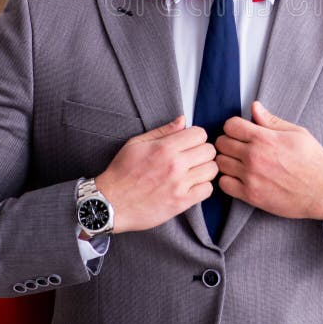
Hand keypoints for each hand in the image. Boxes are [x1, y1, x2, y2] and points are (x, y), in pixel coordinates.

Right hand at [95, 116, 217, 232]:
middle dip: (203, 151)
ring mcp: (179, 185)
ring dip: (205, 169)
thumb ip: (163, 131)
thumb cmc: (121, 173)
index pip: (200, 133)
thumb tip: (182, 120)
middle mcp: (175, 165)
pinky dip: (203, 187)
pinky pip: (207, 190)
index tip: (190, 142)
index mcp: (164, 148)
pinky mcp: (181, 203)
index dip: (196, 136)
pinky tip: (192, 185)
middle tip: (192, 157)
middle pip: (209, 151)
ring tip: (194, 171)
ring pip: (212, 170)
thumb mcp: (136, 143)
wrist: (110, 203)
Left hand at [215, 101, 322, 221]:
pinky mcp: (251, 195)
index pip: (230, 125)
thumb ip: (270, 120)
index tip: (241, 132)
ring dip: (227, 161)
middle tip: (238, 147)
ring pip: (220, 164)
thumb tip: (254, 107)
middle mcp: (253, 157)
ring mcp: (250, 177)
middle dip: (228, 142)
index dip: (234, 126)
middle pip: (221, 143)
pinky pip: (224, 185)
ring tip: (238, 162)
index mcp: (264, 138)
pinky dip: (228, 180)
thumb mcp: (296, 133)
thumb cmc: (312, 160)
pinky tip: (239, 177)